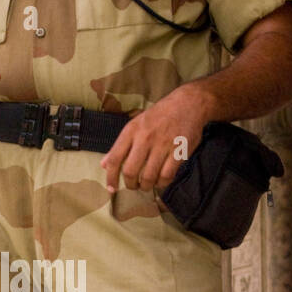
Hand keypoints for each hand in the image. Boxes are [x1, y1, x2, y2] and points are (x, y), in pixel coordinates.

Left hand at [100, 85, 214, 193]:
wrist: (188, 103)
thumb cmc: (159, 115)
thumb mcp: (135, 124)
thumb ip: (120, 146)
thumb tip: (104, 164)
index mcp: (132, 130)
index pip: (115, 158)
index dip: (111, 177)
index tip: (112, 188)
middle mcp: (145, 137)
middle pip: (131, 171)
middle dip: (131, 184)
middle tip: (134, 185)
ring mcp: (163, 144)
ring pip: (149, 176)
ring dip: (146, 186)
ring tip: (147, 185)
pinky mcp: (179, 151)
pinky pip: (167, 175)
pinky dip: (162, 183)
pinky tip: (161, 180)